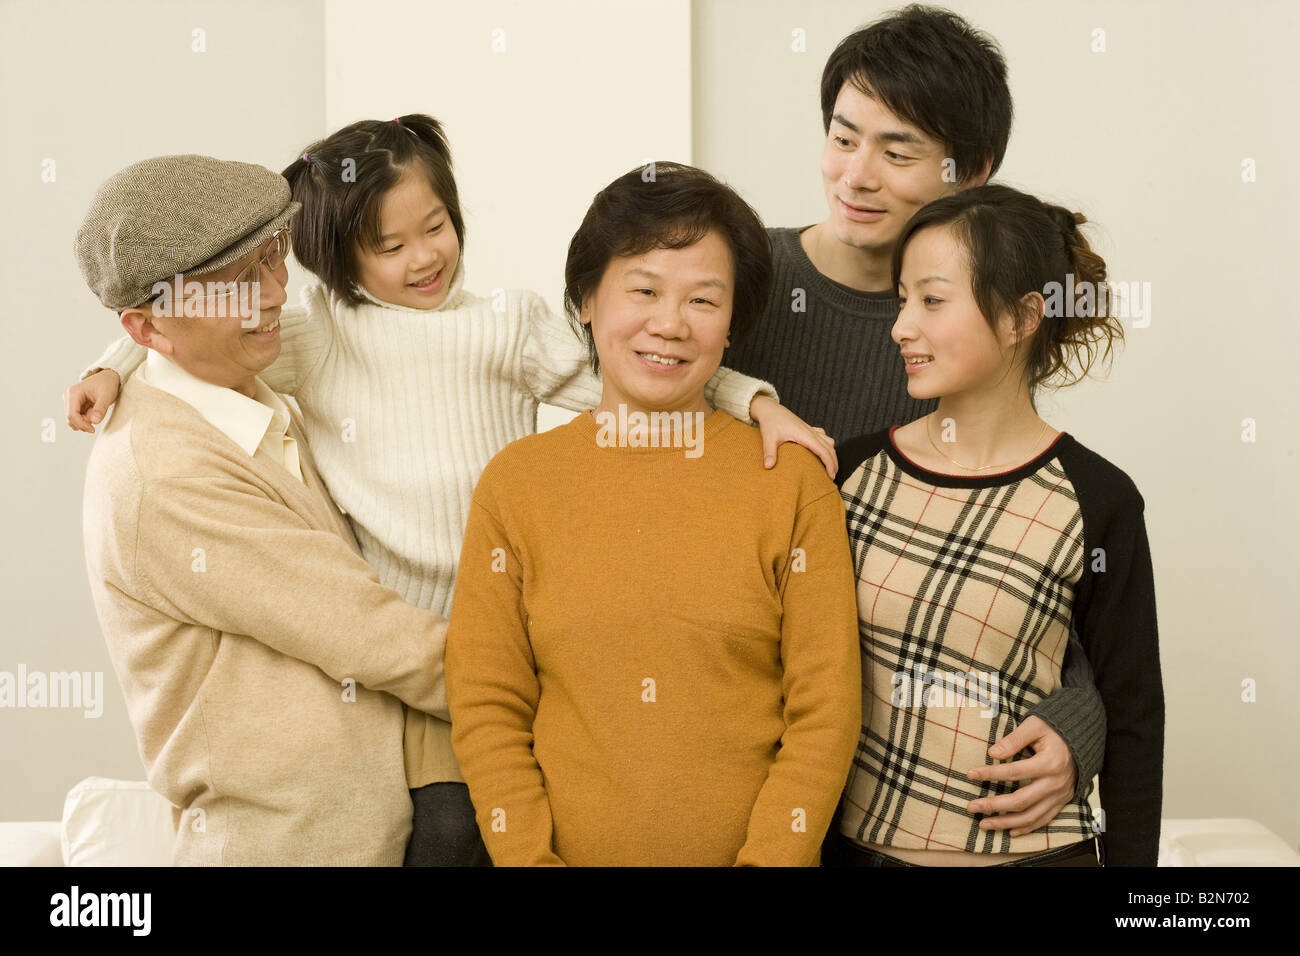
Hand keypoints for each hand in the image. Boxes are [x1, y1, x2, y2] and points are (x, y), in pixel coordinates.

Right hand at [64, 368, 120, 432]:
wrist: (108, 377)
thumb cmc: (107, 384)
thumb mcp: (107, 396)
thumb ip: (100, 408)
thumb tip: (94, 421)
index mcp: (73, 393)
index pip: (71, 415)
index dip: (81, 425)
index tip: (93, 430)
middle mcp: (68, 396)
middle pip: (70, 418)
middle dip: (83, 423)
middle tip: (97, 420)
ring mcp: (70, 400)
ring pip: (73, 419)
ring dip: (84, 421)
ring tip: (96, 413)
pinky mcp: (74, 404)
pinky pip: (78, 417)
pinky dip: (86, 418)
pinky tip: (94, 412)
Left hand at [749, 395, 836, 479]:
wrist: (770, 409)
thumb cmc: (770, 422)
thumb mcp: (769, 438)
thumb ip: (769, 453)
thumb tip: (768, 467)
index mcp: (805, 435)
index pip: (823, 451)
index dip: (830, 464)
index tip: (831, 476)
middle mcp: (811, 432)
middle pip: (830, 448)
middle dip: (834, 462)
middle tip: (832, 477)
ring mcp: (810, 430)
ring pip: (829, 442)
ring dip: (832, 454)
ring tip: (830, 466)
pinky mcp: (808, 429)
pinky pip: (823, 437)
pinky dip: (827, 445)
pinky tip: (824, 451)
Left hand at [965, 715, 1076, 836]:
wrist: (1082, 739)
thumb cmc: (1055, 730)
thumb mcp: (1035, 725)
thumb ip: (1014, 739)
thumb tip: (992, 753)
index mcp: (1049, 763)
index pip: (1014, 772)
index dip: (990, 774)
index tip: (970, 774)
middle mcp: (1055, 783)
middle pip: (1021, 801)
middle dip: (994, 806)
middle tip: (971, 806)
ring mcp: (1060, 796)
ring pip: (1031, 817)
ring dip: (1006, 823)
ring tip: (984, 824)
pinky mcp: (1062, 801)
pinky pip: (1044, 820)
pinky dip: (1027, 828)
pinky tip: (1010, 831)